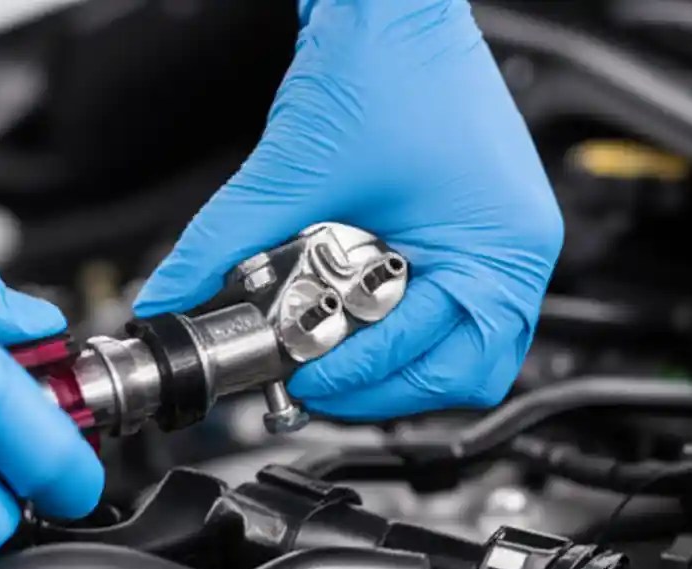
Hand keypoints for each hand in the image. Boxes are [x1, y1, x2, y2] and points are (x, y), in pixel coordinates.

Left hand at [134, 0, 562, 419]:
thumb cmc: (385, 58)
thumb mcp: (295, 169)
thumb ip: (224, 241)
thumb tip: (176, 292)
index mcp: (499, 246)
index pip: (430, 354)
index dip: (356, 376)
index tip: (299, 377)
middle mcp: (516, 251)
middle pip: (462, 374)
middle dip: (385, 387)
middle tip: (319, 382)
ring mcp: (502, 239)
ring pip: (461, 350)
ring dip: (396, 362)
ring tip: (331, 354)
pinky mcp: (477, 227)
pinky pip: (451, 307)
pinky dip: (402, 324)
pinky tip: (351, 314)